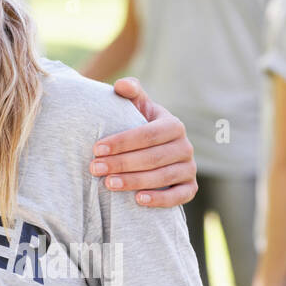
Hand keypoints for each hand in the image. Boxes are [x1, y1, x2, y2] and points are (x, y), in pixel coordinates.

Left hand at [90, 77, 197, 207]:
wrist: (151, 149)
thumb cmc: (138, 124)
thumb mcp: (136, 106)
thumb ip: (130, 91)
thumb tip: (121, 86)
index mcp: (173, 124)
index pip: (148, 134)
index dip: (122, 142)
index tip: (96, 149)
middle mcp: (185, 146)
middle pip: (153, 157)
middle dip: (122, 163)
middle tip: (95, 168)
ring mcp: (189, 168)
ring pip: (163, 177)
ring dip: (134, 181)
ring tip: (109, 184)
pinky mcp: (190, 187)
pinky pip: (179, 196)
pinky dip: (160, 199)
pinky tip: (138, 200)